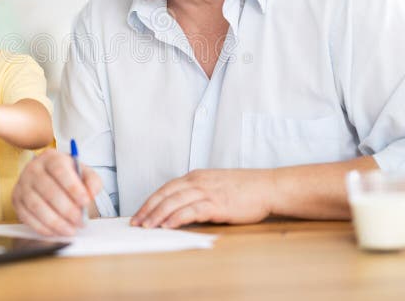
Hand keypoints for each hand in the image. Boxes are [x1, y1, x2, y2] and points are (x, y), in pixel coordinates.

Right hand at [12, 149, 102, 236]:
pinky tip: (55, 231)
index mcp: (51, 158)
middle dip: (67, 209)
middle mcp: (33, 169)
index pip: (59, 170)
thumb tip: (91, 194)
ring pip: (36, 206)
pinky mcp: (16, 200)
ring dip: (55, 222)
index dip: (73, 187)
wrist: (49, 178)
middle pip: (48, 190)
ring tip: (70, 230)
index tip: (85, 201)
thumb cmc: (69, 176)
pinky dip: (42, 227)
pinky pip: (27, 217)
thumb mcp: (84, 173)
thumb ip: (92, 181)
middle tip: (80, 221)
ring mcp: (22, 184)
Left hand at [131, 169, 274, 228]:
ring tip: (147, 226)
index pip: (166, 188)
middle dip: (148, 209)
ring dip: (158, 215)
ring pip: (174, 202)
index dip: (150, 201)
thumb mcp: (215, 185)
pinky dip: (177, 218)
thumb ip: (198, 193)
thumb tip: (181, 209)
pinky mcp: (217, 204)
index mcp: (196, 177)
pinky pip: (191, 210)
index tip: (139, 213)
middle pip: (165, 194)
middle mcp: (198, 182)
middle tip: (136, 222)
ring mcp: (207, 192)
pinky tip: (167, 226)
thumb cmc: (245, 189)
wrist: (268, 187)